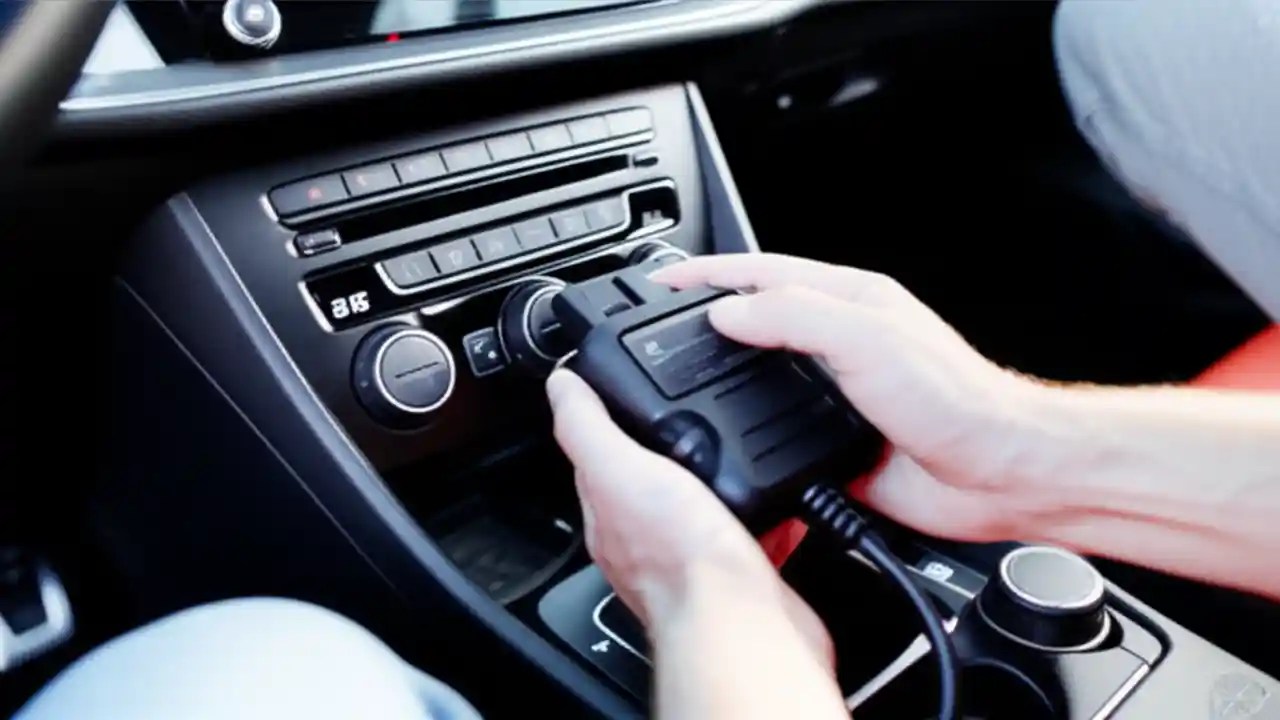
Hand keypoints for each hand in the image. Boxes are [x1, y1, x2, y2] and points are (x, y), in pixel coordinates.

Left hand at [546, 369, 832, 666]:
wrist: (744, 621)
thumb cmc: (679, 558)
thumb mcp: (619, 469)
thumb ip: (586, 427)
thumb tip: (560, 385)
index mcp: (610, 518)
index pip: (596, 461)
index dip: (607, 423)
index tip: (622, 393)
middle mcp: (648, 543)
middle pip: (653, 481)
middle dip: (672, 449)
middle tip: (692, 411)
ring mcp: (697, 561)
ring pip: (703, 506)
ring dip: (719, 478)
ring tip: (738, 444)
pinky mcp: (744, 575)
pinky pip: (753, 532)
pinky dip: (765, 510)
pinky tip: (778, 494)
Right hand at [651, 253, 1052, 541]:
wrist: (997, 474)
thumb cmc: (958, 400)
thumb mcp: (869, 339)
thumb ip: (795, 318)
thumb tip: (728, 313)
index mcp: (849, 300)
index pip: (762, 273)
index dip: (709, 273)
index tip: (664, 282)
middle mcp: (840, 341)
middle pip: (757, 316)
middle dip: (706, 314)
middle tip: (659, 322)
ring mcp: (836, 391)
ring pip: (762, 374)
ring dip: (721, 371)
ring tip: (678, 371)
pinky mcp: (833, 441)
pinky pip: (776, 430)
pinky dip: (746, 429)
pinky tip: (727, 435)